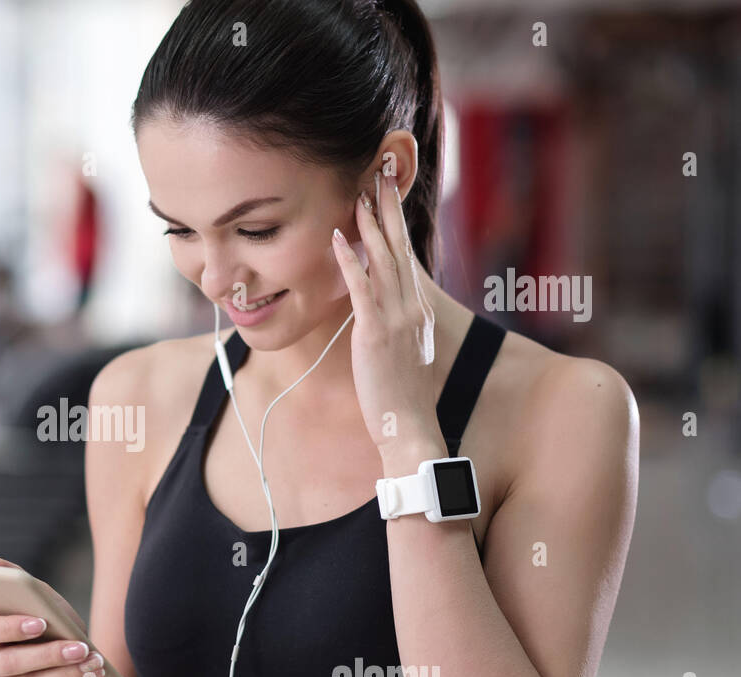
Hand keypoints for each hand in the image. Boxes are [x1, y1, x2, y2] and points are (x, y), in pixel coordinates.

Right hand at [0, 554, 105, 676]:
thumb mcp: (41, 601)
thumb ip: (15, 579)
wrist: (67, 669)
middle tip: (82, 647)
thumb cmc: (51, 628)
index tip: (41, 622)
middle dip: (49, 654)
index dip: (11, 627)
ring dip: (68, 673)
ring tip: (95, 662)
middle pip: (9, 662)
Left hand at [330, 171, 441, 463]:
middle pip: (400, 245)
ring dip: (371, 223)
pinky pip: (362, 288)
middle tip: (381, 170)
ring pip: (384, 259)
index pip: (407, 252)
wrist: (408, 425)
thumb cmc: (399, 393)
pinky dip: (352, 261)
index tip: (389, 189)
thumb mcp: (400, 348)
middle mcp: (411, 305)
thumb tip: (377, 306)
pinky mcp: (376, 332)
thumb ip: (392, 321)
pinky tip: (340, 238)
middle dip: (389, 206)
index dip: (397, 219)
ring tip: (360, 191)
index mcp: (417, 307)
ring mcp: (396, 317)